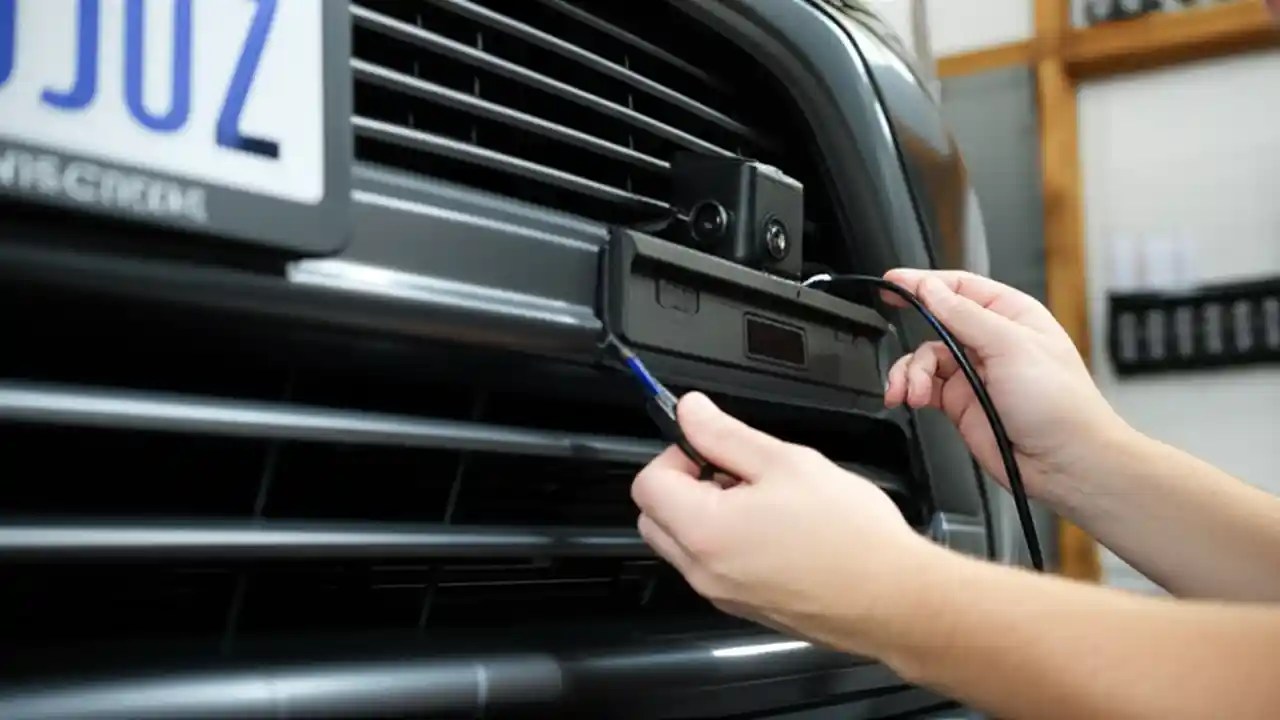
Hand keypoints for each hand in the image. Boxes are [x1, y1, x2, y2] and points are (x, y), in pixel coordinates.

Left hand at [631, 393, 934, 652]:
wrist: (894, 598)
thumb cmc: (851, 536)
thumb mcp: (785, 461)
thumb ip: (725, 434)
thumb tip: (690, 411)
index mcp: (705, 530)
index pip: (647, 483)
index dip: (676, 454)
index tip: (711, 447)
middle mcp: (703, 570)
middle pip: (655, 517)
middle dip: (683, 485)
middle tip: (734, 471)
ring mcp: (721, 594)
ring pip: (682, 543)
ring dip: (704, 514)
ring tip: (761, 500)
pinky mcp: (743, 606)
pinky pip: (711, 566)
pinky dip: (725, 542)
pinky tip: (773, 528)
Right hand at [881, 269, 1127, 502]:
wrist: (1064, 461)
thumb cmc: (1060, 403)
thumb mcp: (1011, 346)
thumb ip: (965, 316)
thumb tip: (931, 289)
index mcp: (1010, 315)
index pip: (959, 287)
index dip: (924, 282)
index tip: (893, 281)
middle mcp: (991, 340)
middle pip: (936, 321)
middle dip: (912, 327)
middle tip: (889, 322)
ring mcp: (974, 372)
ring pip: (924, 358)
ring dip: (910, 371)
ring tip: (913, 390)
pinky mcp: (961, 402)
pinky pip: (924, 387)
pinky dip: (911, 390)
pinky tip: (910, 398)